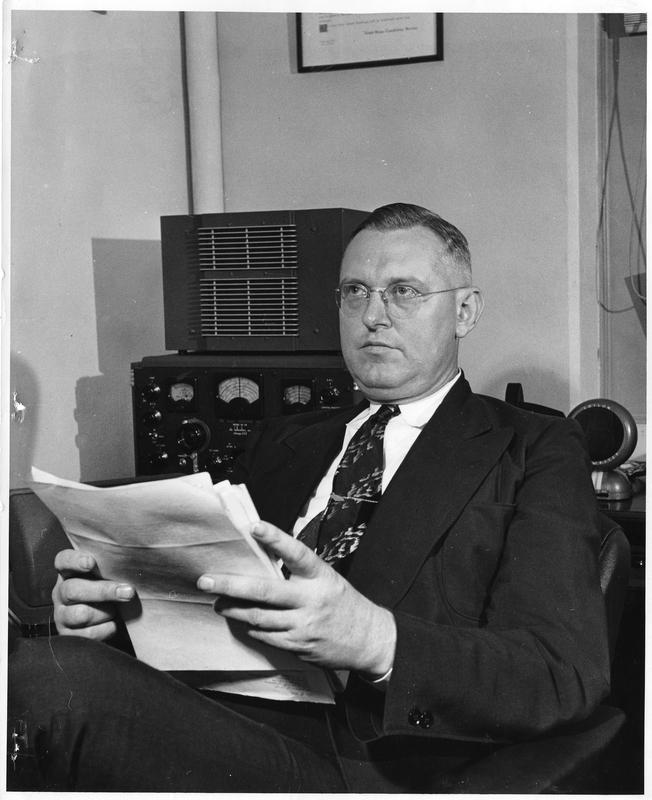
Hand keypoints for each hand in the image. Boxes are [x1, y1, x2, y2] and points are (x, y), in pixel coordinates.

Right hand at [52, 549, 134, 640]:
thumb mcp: (109, 575)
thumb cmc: (111, 588)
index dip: (74, 561)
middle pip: (72, 590)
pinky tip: (114, 623)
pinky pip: (88, 634)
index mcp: (69, 572)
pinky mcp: (69, 635)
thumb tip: (131, 562)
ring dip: (107, 612)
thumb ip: (112, 567)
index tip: (91, 562)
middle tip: (128, 592)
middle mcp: (61, 593)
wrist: (112, 618)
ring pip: (80, 614)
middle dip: (103, 591)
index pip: (63, 561)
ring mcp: (62, 615)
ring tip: (119, 610)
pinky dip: (107, 628)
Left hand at [197, 521, 395, 676]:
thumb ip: (298, 571)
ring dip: (233, 609)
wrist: (370, 640)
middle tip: (206, 581)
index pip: (296, 553)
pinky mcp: (298, 646)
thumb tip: (262, 559)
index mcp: (320, 576)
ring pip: (258, 617)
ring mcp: (304, 626)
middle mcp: (311, 600)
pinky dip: (251, 627)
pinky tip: (243, 620)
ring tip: (218, 602)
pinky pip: (266, 636)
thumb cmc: (342, 603)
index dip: (275, 539)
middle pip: (265, 592)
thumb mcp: (327, 579)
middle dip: (231, 586)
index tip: (254, 526)